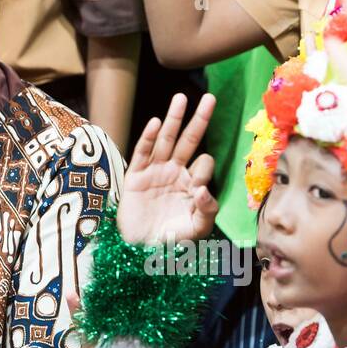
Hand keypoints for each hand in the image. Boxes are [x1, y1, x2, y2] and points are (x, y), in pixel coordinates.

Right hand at [118, 92, 218, 245]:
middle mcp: (175, 172)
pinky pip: (143, 152)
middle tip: (210, 98)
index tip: (199, 189)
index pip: (204, 164)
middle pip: (189, 140)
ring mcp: (155, 172)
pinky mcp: (136, 176)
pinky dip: (148, 138)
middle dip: (199, 120)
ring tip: (181, 98)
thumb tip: (204, 188)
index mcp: (192, 184)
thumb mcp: (197, 228)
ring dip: (174, 119)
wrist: (141, 249)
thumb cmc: (171, 240)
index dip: (206, 168)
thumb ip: (208, 210)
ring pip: (166, 140)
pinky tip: (156, 123)